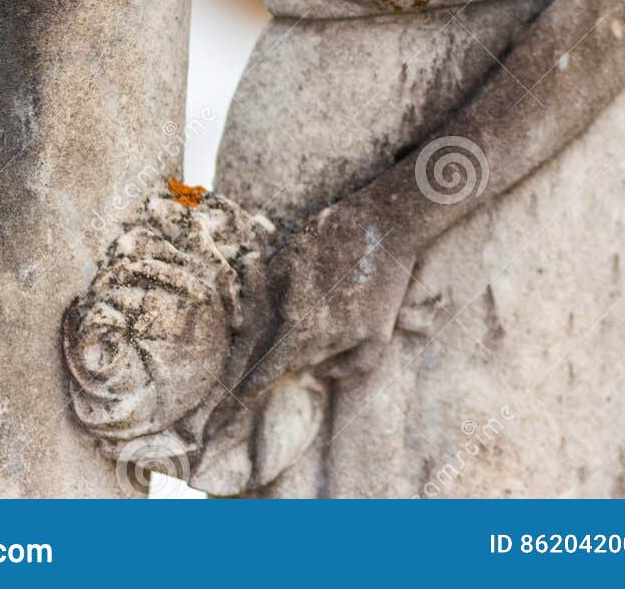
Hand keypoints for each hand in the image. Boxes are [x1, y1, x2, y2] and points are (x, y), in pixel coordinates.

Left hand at [238, 200, 415, 390]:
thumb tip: (248, 320)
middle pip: (292, 361)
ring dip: (304, 355)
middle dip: (278, 359)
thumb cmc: (332, 230)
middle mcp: (328, 334)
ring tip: (297, 342)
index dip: (251, 387)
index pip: (270, 367)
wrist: (388, 220)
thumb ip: (267, 291)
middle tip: (268, 351)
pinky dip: (339, 368)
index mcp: (301, 318)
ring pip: (319, 360)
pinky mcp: (379, 332)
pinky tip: (328, 366)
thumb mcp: (288, 254)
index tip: (236, 403)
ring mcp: (357, 336)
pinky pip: (356, 365)